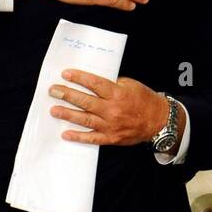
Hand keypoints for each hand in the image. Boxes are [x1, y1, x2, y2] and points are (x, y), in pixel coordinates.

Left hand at [48, 71, 178, 146]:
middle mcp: (112, 110)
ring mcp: (110, 125)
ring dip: (67, 114)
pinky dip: (78, 137)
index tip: (66, 74)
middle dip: (67, 95)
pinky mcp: (110, 138)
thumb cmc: (144, 101)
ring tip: (54, 110)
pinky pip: (91, 138)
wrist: (158, 121)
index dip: (79, 78)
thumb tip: (92, 82)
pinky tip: (65, 134)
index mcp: (117, 94)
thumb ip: (112, 84)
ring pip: (85, 119)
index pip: (95, 84)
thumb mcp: (130, 85)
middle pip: (85, 101)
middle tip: (53, 91)